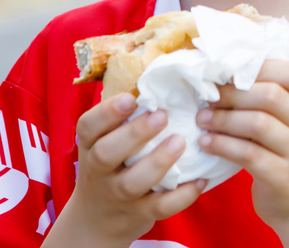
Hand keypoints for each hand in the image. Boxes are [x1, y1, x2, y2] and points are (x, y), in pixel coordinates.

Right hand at [42, 93, 204, 247]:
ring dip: (157, 162)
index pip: (88, 127)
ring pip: (132, 182)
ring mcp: (118, 194)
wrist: (98, 218)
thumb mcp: (105, 140)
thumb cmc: (111, 164)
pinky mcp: (139, 214)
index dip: (107, 112)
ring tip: (180, 142)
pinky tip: (200, 179)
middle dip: (134, 134)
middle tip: (161, 116)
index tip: (131, 98)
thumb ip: (123, 115)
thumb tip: (160, 70)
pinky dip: (181, 196)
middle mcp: (99, 170)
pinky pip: (159, 208)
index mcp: (90, 145)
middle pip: (106, 154)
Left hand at [197, 60, 288, 246]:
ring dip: (223, 119)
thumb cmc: (284, 149)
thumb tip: (219, 73)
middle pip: (269, 95)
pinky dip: (223, 146)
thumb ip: (264, 95)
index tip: (227, 72)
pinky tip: (206, 143)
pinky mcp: (282, 176)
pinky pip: (249, 155)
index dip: (257, 67)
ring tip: (201, 119)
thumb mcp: (286, 118)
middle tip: (206, 97)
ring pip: (258, 124)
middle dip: (232, 94)